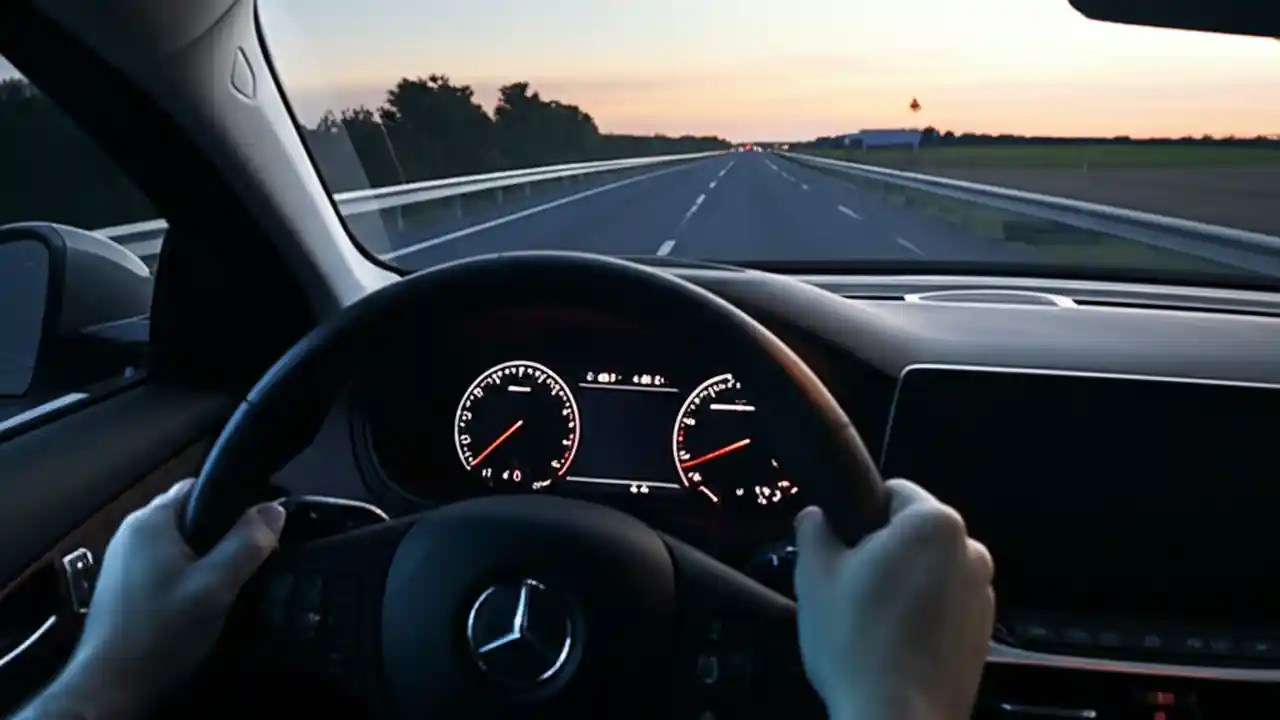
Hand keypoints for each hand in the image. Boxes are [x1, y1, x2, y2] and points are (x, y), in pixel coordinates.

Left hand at [18, 479, 285, 719]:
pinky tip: (197, 599)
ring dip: (202, 556)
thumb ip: (246, 544)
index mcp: (150, 520)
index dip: (234, 502)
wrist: (110, 687)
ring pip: (176, 542)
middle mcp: (131, 531)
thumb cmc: (161, 632)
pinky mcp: (120, 585)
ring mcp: (121, 559)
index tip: (259, 529)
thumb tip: (275, 508)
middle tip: (249, 561)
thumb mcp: (215, 587)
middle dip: (220, 532)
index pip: (199, 487)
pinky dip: (183, 573)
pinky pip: (162, 563)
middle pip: (189, 515)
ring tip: (226, 582)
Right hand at [794, 479, 993, 719]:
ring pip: (929, 571)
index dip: (859, 516)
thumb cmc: (857, 645)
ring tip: (869, 619)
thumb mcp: (815, 575)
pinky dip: (921, 613)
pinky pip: (944, 604)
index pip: (892, 492)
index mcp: (934, 524)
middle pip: (913, 534)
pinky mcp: (983, 631)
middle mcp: (970, 552)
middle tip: (847, 586)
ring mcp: (982, 594)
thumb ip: (814, 530)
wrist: (896, 719)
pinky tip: (892, 640)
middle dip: (882, 552)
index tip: (841, 546)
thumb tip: (815, 517)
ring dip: (902, 583)